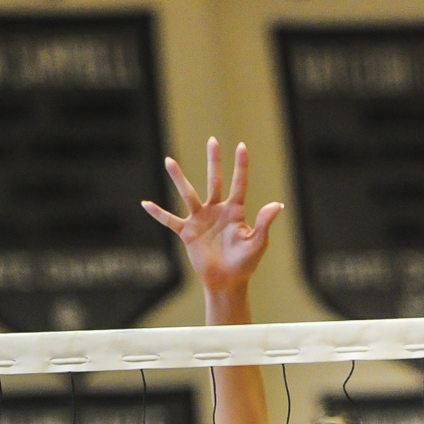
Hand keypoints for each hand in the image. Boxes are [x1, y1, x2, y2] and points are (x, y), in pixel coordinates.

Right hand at [143, 139, 282, 298]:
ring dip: (178, 178)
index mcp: (235, 211)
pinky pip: (170, 220)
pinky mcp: (188, 233)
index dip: (241, 165)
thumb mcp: (257, 243)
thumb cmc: (245, 264)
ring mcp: (201, 220)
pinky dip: (158, 213)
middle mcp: (217, 211)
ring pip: (188, 194)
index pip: (239, 184)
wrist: (227, 282)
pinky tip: (146, 204)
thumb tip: (277, 204)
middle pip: (214, 180)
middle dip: (213, 161)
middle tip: (212, 140)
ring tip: (168, 161)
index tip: (242, 146)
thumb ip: (264, 223)